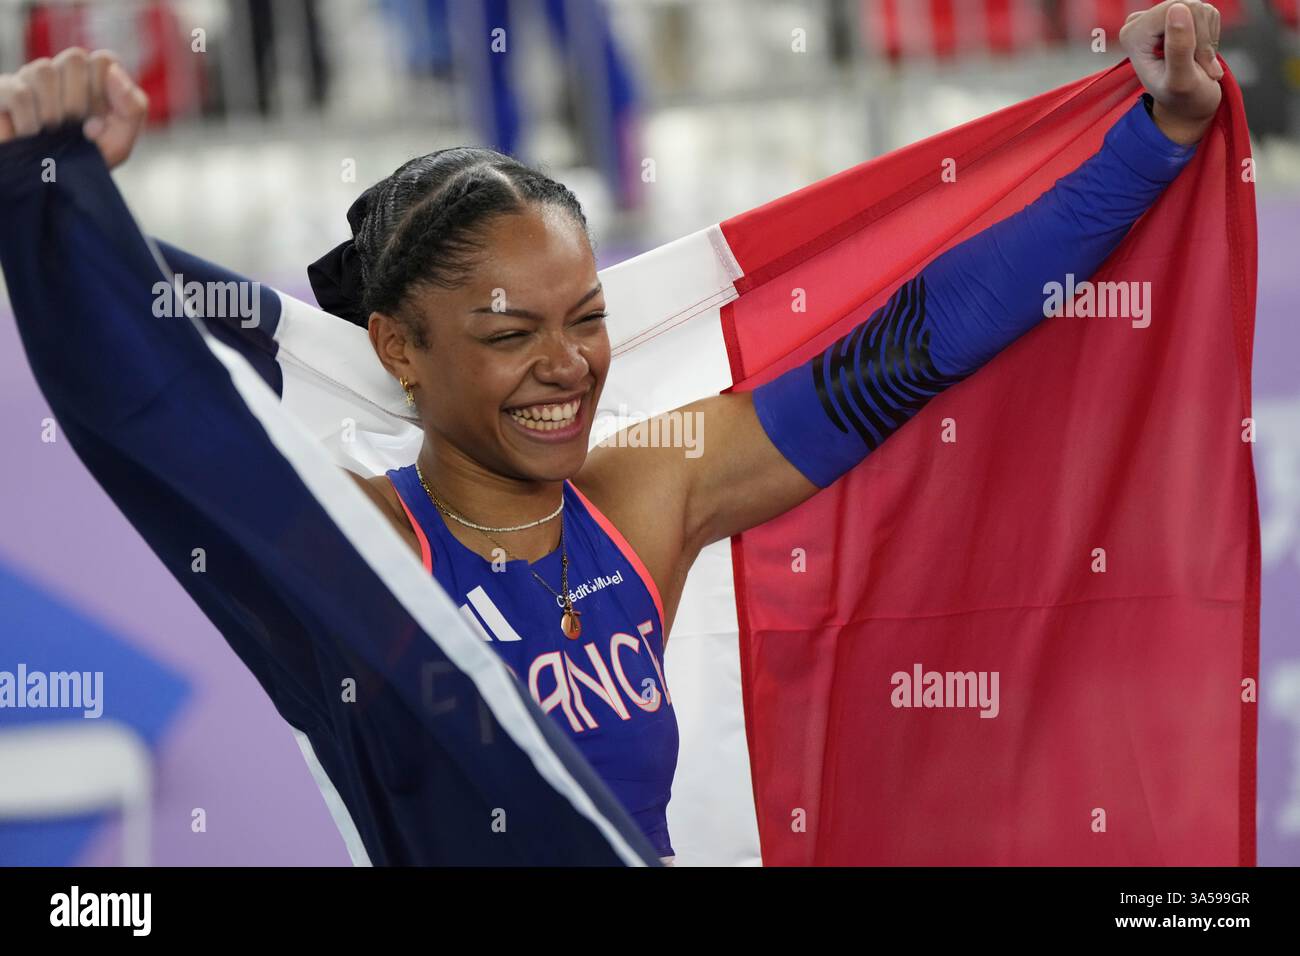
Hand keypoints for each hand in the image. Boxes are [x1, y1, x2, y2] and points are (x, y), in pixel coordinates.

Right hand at [0, 48, 148, 168]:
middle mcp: (60, 72)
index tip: (100, 121)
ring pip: (44, 71)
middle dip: (79, 101)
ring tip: (51, 134)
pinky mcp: (3, 89)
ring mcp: (29, 78)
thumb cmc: (85, 162)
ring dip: (54, 113)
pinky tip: (31, 136)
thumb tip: (114, 72)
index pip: (104, 60)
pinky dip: (30, 122)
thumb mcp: (119, 142)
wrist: (50, 189)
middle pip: (74, 59)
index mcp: (92, 80)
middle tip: (74, 129)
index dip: (105, 92)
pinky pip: (20, 92)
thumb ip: (132, 107)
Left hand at [1119, 0, 1223, 144]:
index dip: (1193, 34)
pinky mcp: (1180, 16)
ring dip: (1207, 39)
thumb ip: (1178, 47)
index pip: (1174, 10)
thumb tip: (1178, 8)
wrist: (1189, 104)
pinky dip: (1211, 36)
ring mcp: (1161, 17)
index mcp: (1133, 35)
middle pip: (1190, 6)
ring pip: (1201, 9)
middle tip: (1198, 65)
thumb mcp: (1181, 79)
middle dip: (1202, 38)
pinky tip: (1199, 53)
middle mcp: (1142, 22)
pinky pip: (1209, 13)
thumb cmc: (1183, 98)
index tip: (1192, 61)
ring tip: (1197, 63)